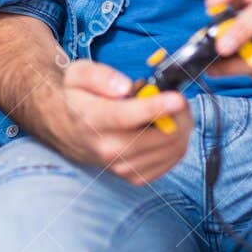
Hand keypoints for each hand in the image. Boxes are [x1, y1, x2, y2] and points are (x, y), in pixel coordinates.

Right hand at [55, 58, 190, 184]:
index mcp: (91, 119)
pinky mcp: (135, 177)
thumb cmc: (80, 98)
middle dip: (178, 114)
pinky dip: (176, 142)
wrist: (71, 130)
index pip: (125, 117)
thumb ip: (100, 76)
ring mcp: (122, 166)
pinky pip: (171, 160)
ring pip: (170, 149)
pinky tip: (166, 128)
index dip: (155, 107)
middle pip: (157, 136)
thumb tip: (124, 87)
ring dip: (181, 127)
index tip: (177, 98)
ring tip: (171, 111)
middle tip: (178, 97)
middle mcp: (106, 148)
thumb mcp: (79, 73)